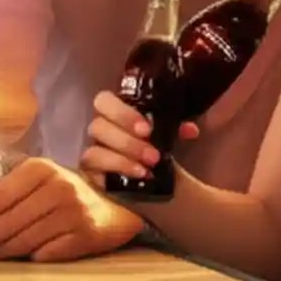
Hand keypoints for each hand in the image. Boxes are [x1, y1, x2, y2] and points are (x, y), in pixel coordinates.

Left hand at [0, 158, 143, 261]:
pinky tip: (22, 257)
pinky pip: (43, 255)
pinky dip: (29, 258)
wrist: (115, 207)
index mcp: (43, 169)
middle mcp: (58, 188)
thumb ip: (11, 191)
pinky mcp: (84, 236)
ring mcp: (73, 213)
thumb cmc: (67, 193)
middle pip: (5, 223)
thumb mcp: (41, 180)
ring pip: (21, 242)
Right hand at [80, 90, 199, 187]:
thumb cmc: (157, 147)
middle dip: (127, 140)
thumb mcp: (170, 134)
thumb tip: (190, 130)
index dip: (122, 114)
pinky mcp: (90, 172)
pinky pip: (94, 168)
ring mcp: (93, 150)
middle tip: (153, 152)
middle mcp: (100, 129)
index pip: (104, 101)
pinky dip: (119, 168)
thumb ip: (178, 128)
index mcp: (117, 112)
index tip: (147, 129)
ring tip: (151, 164)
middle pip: (97, 125)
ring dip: (125, 156)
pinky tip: (140, 173)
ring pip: (95, 148)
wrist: (156, 179)